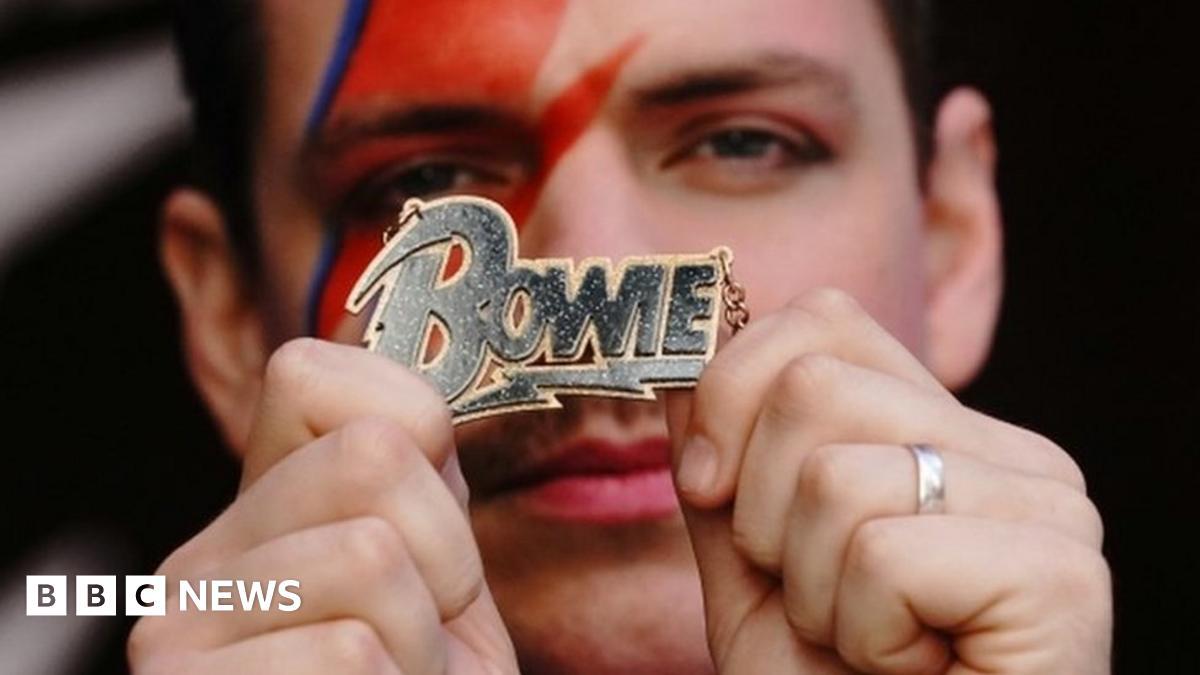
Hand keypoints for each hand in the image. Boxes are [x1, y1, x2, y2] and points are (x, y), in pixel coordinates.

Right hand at [128, 339, 517, 673]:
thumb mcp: (439, 578)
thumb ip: (420, 484)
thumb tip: (417, 405)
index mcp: (264, 507)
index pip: (316, 371)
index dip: (418, 437)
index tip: (429, 535)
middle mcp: (205, 553)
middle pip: (374, 457)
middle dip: (446, 560)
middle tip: (419, 636)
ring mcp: (181, 627)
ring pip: (372, 557)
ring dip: (426, 644)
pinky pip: (350, 649)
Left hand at [665, 289, 1110, 673]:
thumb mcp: (753, 567)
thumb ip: (727, 465)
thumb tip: (682, 371)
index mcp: (944, 433)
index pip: (822, 320)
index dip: (731, 394)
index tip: (710, 490)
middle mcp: (1011, 453)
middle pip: (811, 384)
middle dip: (763, 515)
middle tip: (815, 598)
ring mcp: (1047, 509)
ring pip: (835, 474)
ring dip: (810, 587)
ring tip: (867, 641)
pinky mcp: (1057, 576)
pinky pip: (882, 554)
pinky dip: (861, 632)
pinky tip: (913, 670)